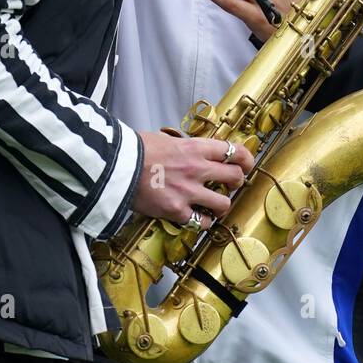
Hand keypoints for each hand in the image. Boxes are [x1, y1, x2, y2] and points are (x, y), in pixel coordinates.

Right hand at [131, 131, 253, 229]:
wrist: (116, 166)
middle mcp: (197, 169)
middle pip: (235, 177)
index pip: (234, 151)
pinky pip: (201, 222)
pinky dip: (202, 222)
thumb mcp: (166, 140)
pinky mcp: (176, 211)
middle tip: (232, 185)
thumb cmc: (136, 150)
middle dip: (238, 182)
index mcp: (195, 148)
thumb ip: (184, 148)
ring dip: (222, 205)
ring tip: (216, 205)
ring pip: (224, 204)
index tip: (246, 164)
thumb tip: (193, 152)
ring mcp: (188, 192)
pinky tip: (198, 218)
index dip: (246, 159)